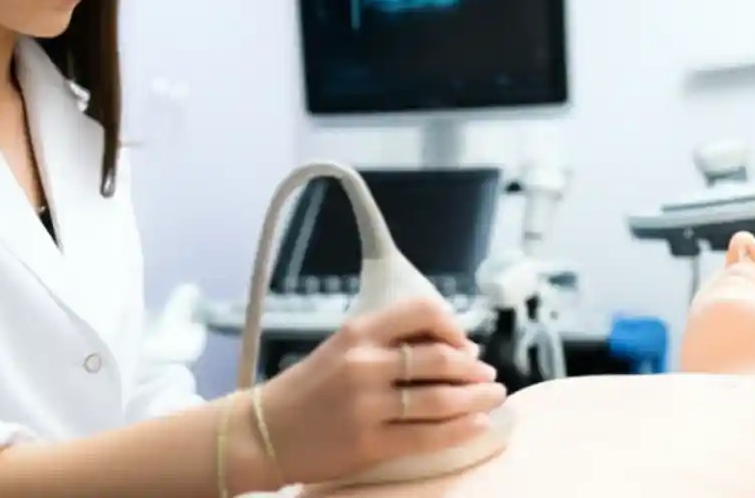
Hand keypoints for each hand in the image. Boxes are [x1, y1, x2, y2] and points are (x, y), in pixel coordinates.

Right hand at [257, 296, 506, 484]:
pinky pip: (426, 437)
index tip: (464, 342)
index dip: (453, 325)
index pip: (421, 311)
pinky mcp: (368, 444)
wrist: (261, 433)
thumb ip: (386, 342)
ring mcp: (366, 406)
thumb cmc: (307, 389)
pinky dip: (459, 430)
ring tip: (493, 396)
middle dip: (473, 368)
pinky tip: (478, 424)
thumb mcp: (341, 347)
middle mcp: (364, 365)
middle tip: (488, 374)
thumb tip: (449, 346)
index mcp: (357, 332)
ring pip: (439, 400)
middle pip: (439, 359)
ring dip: (476, 398)